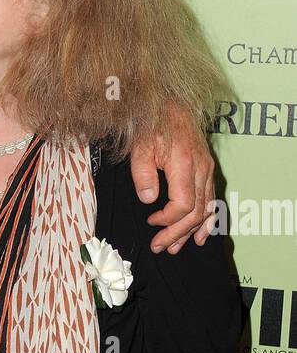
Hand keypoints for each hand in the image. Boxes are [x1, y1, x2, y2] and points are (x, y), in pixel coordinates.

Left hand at [129, 104, 214, 254]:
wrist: (170, 104)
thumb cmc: (152, 125)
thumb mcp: (139, 147)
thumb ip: (142, 174)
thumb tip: (148, 199)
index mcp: (185, 164)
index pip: (183, 205)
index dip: (168, 220)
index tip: (151, 223)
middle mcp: (202, 169)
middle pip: (196, 212)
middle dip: (177, 233)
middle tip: (159, 247)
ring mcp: (207, 170)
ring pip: (205, 209)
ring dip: (190, 231)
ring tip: (175, 248)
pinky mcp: (207, 170)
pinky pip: (212, 200)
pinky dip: (207, 220)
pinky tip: (200, 236)